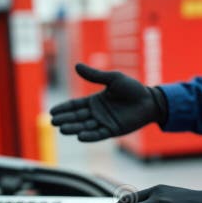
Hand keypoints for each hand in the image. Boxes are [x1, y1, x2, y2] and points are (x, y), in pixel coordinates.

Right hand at [49, 63, 167, 141]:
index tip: (52, 112)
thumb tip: (76, 66)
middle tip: (53, 122)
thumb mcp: (112, 79)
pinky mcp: (113, 130)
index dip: (64, 109)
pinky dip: (89, 136)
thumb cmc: (132, 88)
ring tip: (63, 129)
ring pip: (85, 126)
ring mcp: (104, 122)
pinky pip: (98, 134)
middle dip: (65, 119)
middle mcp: (96, 113)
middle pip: (77, 117)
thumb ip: (95, 75)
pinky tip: (80, 136)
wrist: (149, 100)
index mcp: (94, 101)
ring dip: (74, 128)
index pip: (75, 106)